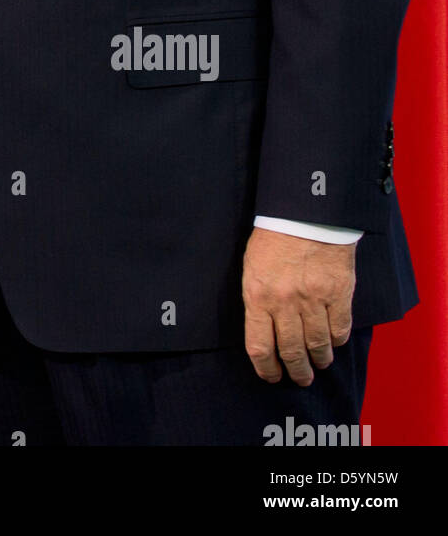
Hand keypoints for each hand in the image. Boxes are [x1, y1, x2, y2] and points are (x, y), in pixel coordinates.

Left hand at [242, 226, 355, 384]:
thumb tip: (264, 333)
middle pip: (291, 352)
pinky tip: (333, 342)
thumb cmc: (273, 239)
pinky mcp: (339, 294)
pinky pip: (340, 329)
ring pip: (318, 345)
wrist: (305, 213)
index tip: (272, 376)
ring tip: (319, 364)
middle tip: (300, 378)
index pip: (259, 346)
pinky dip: (337, 341)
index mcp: (258, 296)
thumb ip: (257, 301)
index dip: (266, 368)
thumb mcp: (252, 268)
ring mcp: (314, 300)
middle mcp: (285, 303)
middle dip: (297, 371)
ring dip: (319, 360)